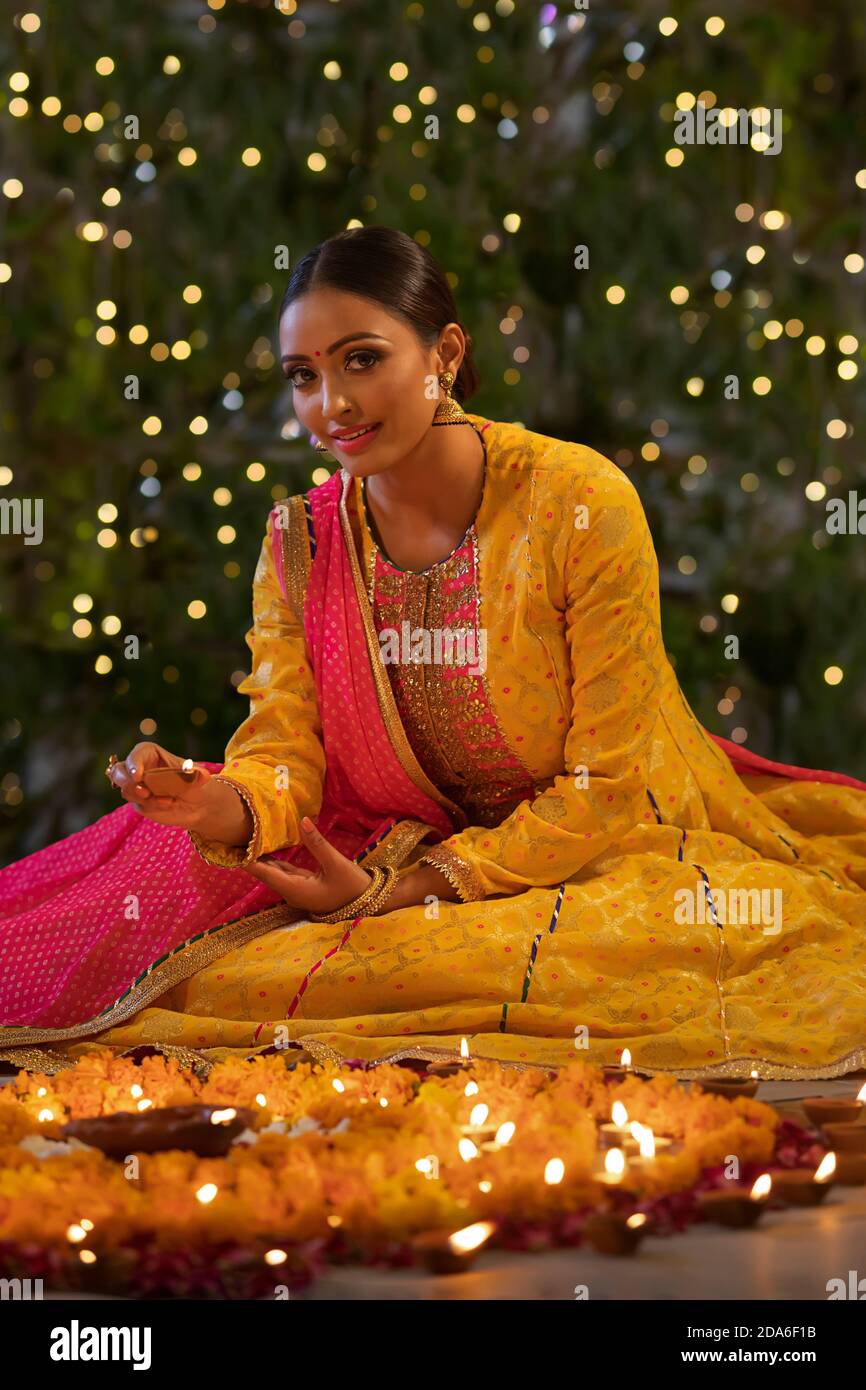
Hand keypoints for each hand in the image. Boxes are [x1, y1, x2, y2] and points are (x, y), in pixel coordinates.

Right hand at [107, 741, 251, 842]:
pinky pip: (137, 804)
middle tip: (145, 793)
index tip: (138, 775)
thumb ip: (196, 775)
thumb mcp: (196, 777)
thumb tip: (204, 775)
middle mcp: (140, 768)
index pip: (137, 754)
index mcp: (151, 755)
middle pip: (118, 771)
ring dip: (145, 798)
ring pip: (127, 790)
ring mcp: (137, 786)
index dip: (134, 762)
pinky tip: (168, 804)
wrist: (197, 804)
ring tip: (169, 800)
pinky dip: (151, 806)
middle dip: (127, 782)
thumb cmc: (195, 783)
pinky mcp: (138, 802)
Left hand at [242, 816, 373, 915]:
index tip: (229, 846)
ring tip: (242, 839)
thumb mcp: (336, 864)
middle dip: (247, 856)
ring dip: (258, 857)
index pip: (264, 872)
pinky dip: (272, 860)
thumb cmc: (353, 887)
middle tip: (230, 836)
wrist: (369, 903)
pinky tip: (264, 847)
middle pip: (263, 872)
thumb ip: (317, 843)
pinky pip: (283, 871)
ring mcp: (296, 889)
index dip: (246, 859)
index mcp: (295, 889)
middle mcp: (291, 891)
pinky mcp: (303, 884)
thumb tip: (302, 820)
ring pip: (272, 871)